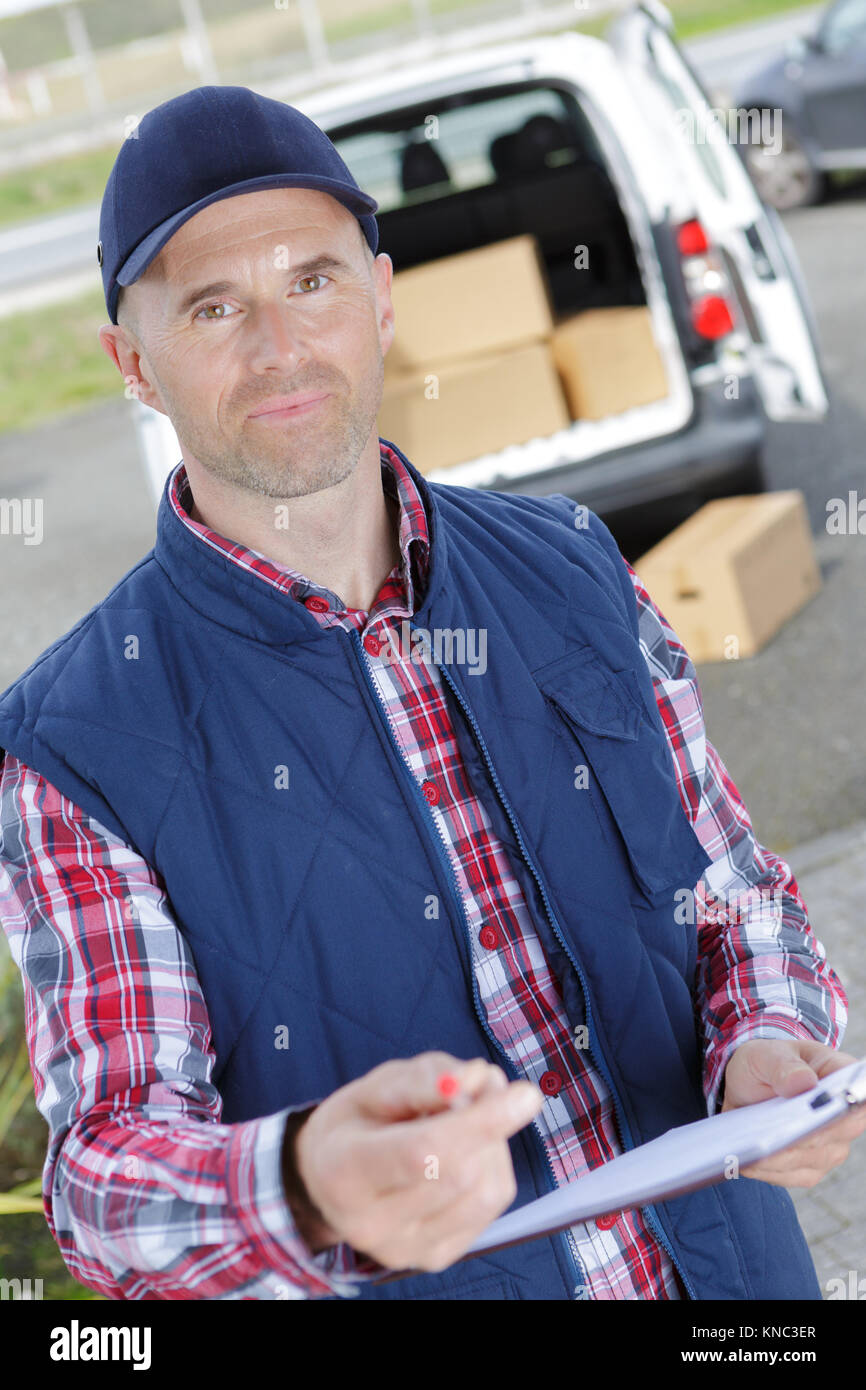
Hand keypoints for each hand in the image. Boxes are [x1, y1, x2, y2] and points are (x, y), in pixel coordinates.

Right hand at [292, 1052, 543, 1272]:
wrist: (328, 1180)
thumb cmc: (355, 1123)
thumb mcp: (374, 1085)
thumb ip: (424, 1079)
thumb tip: (478, 1080)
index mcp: (345, 1173)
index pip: (424, 1152)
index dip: (479, 1122)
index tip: (525, 1094)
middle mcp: (372, 1225)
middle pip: (460, 1173)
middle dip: (488, 1123)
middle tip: (481, 1087)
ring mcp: (406, 1250)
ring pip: (485, 1192)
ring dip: (494, 1144)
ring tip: (470, 1118)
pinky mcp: (435, 1257)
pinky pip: (489, 1207)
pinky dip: (491, 1167)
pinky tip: (469, 1150)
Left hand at [720, 1038, 865, 1185]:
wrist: (748, 1087)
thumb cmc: (765, 1064)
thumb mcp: (766, 1054)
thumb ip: (783, 1065)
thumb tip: (804, 1081)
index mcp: (841, 1075)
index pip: (856, 1091)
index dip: (843, 1103)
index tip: (820, 1109)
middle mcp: (845, 1115)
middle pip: (834, 1131)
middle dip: (803, 1135)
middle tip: (771, 1138)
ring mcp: (832, 1144)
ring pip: (812, 1158)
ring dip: (781, 1157)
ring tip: (752, 1151)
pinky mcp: (811, 1166)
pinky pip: (794, 1175)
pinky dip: (770, 1170)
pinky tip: (749, 1162)